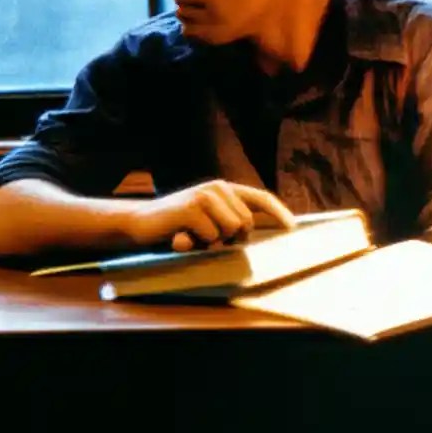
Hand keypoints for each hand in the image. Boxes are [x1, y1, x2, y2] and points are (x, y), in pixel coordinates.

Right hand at [126, 180, 296, 251]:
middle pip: (247, 223)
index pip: (261, 197)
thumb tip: (257, 235)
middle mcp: (217, 188)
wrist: (138, 224)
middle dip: (232, 239)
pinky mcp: (191, 208)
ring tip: (193, 237)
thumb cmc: (177, 227)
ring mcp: (204, 196)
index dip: (279, 213)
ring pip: (232, 230)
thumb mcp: (207, 221)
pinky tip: (182, 238)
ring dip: (214, 242)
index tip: (292, 229)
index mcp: (224, 189)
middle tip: (206, 240)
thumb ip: (229, 223)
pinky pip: (212, 237)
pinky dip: (199, 244)